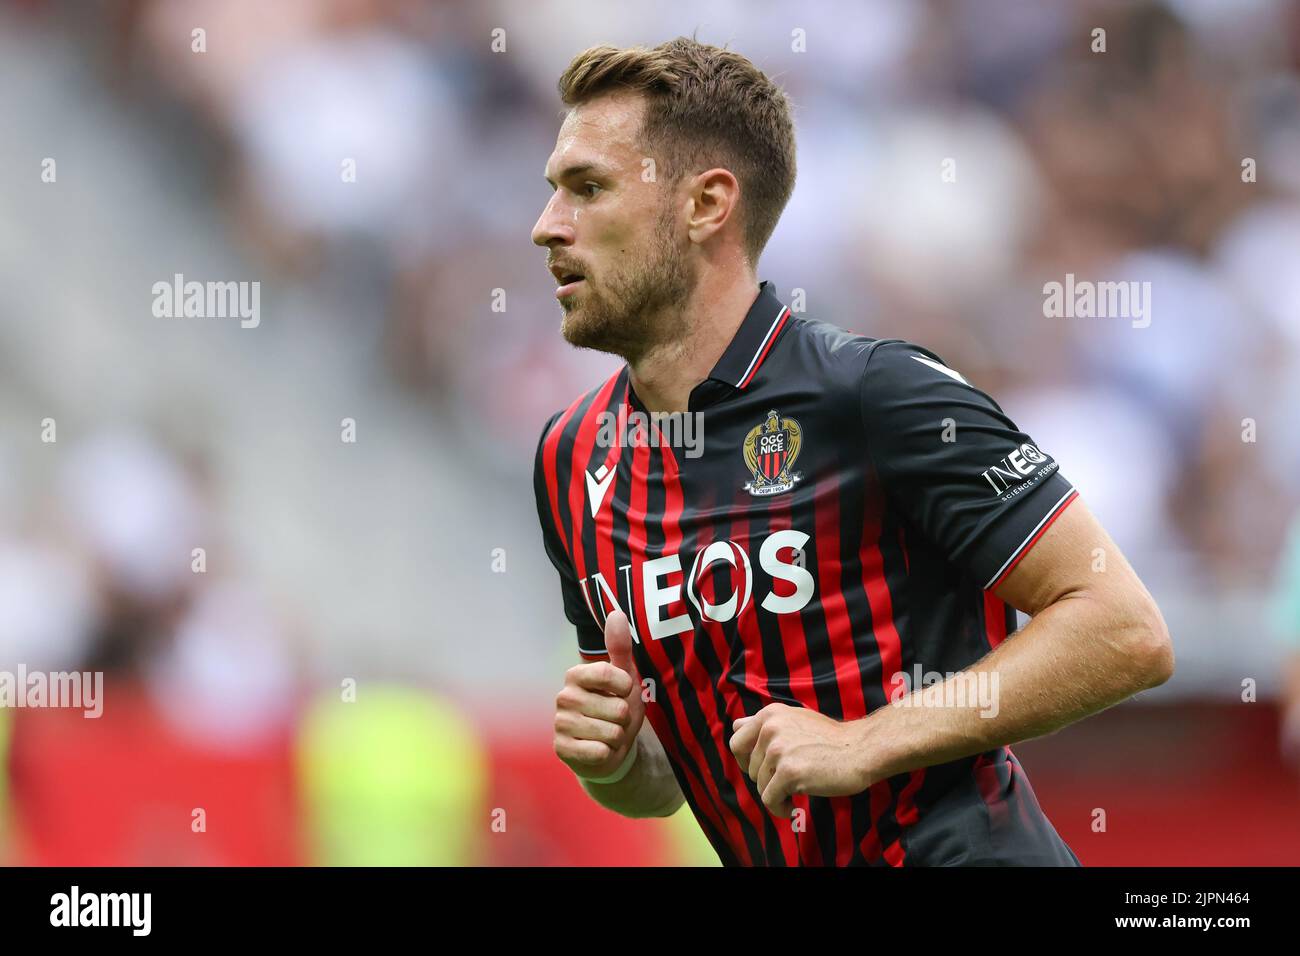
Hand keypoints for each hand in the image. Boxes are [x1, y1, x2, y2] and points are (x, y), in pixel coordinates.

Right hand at [553, 610, 645, 779]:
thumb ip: (620, 647)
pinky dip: (607, 753)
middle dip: (625, 718)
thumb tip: (616, 612)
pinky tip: (599, 749)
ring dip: (618, 737)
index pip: (609, 673)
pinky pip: (599, 752)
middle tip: (615, 719)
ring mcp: (560, 724)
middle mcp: (563, 697)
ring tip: (608, 734)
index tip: (624, 690)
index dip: (626, 686)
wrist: (609, 748)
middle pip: (617, 708)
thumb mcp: (624, 677)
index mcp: (575, 675)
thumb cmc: (616, 707)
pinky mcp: (562, 749)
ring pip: (612, 732)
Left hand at [730, 703, 870, 817]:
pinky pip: (769, 800)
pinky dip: (779, 808)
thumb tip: (736, 725)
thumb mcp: (795, 719)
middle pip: (748, 767)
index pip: (736, 740)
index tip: (764, 768)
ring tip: (795, 792)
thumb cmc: (831, 739)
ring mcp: (779, 749)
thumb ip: (767, 724)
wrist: (861, 750)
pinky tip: (793, 806)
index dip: (747, 759)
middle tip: (783, 782)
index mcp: (770, 714)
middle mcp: (770, 728)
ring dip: (776, 794)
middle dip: (763, 779)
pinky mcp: (789, 772)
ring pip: (759, 785)